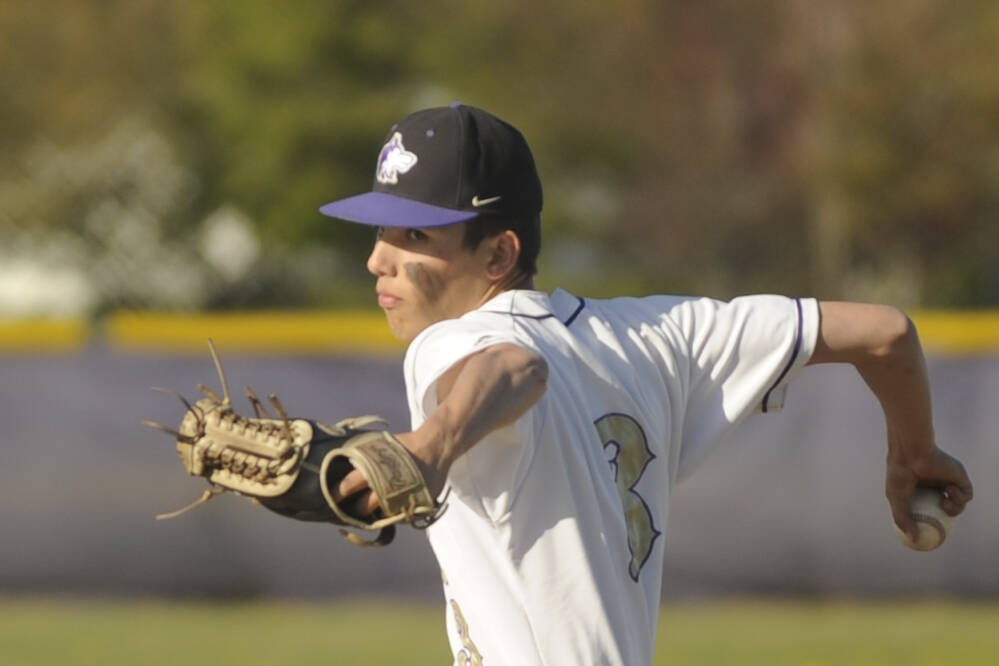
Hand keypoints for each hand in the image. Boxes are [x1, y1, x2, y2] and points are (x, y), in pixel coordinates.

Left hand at [331, 431, 448, 517]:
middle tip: (348, 510)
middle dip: (354, 510)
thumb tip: (339, 462)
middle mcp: (387, 487)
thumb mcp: (380, 446)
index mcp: (375, 469)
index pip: (349, 485)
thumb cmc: (404, 446)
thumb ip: (363, 457)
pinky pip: (398, 517)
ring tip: (367, 513)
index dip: (337, 493)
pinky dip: (391, 515)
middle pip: (363, 507)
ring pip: (380, 517)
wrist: (435, 447)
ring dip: (372, 516)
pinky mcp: (415, 508)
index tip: (330, 498)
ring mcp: (402, 500)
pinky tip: (387, 509)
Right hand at [886, 446, 972, 541]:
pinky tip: (948, 490)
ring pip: (960, 502)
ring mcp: (949, 480)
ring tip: (944, 504)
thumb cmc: (900, 474)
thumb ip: (903, 520)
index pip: (931, 507)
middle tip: (943, 524)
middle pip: (947, 506)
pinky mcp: (960, 476)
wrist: (911, 454)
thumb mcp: (896, 500)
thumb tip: (913, 539)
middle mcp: (936, 484)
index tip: (932, 530)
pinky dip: (959, 497)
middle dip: (947, 517)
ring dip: (955, 508)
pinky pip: (966, 493)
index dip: (934, 520)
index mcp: (921, 488)